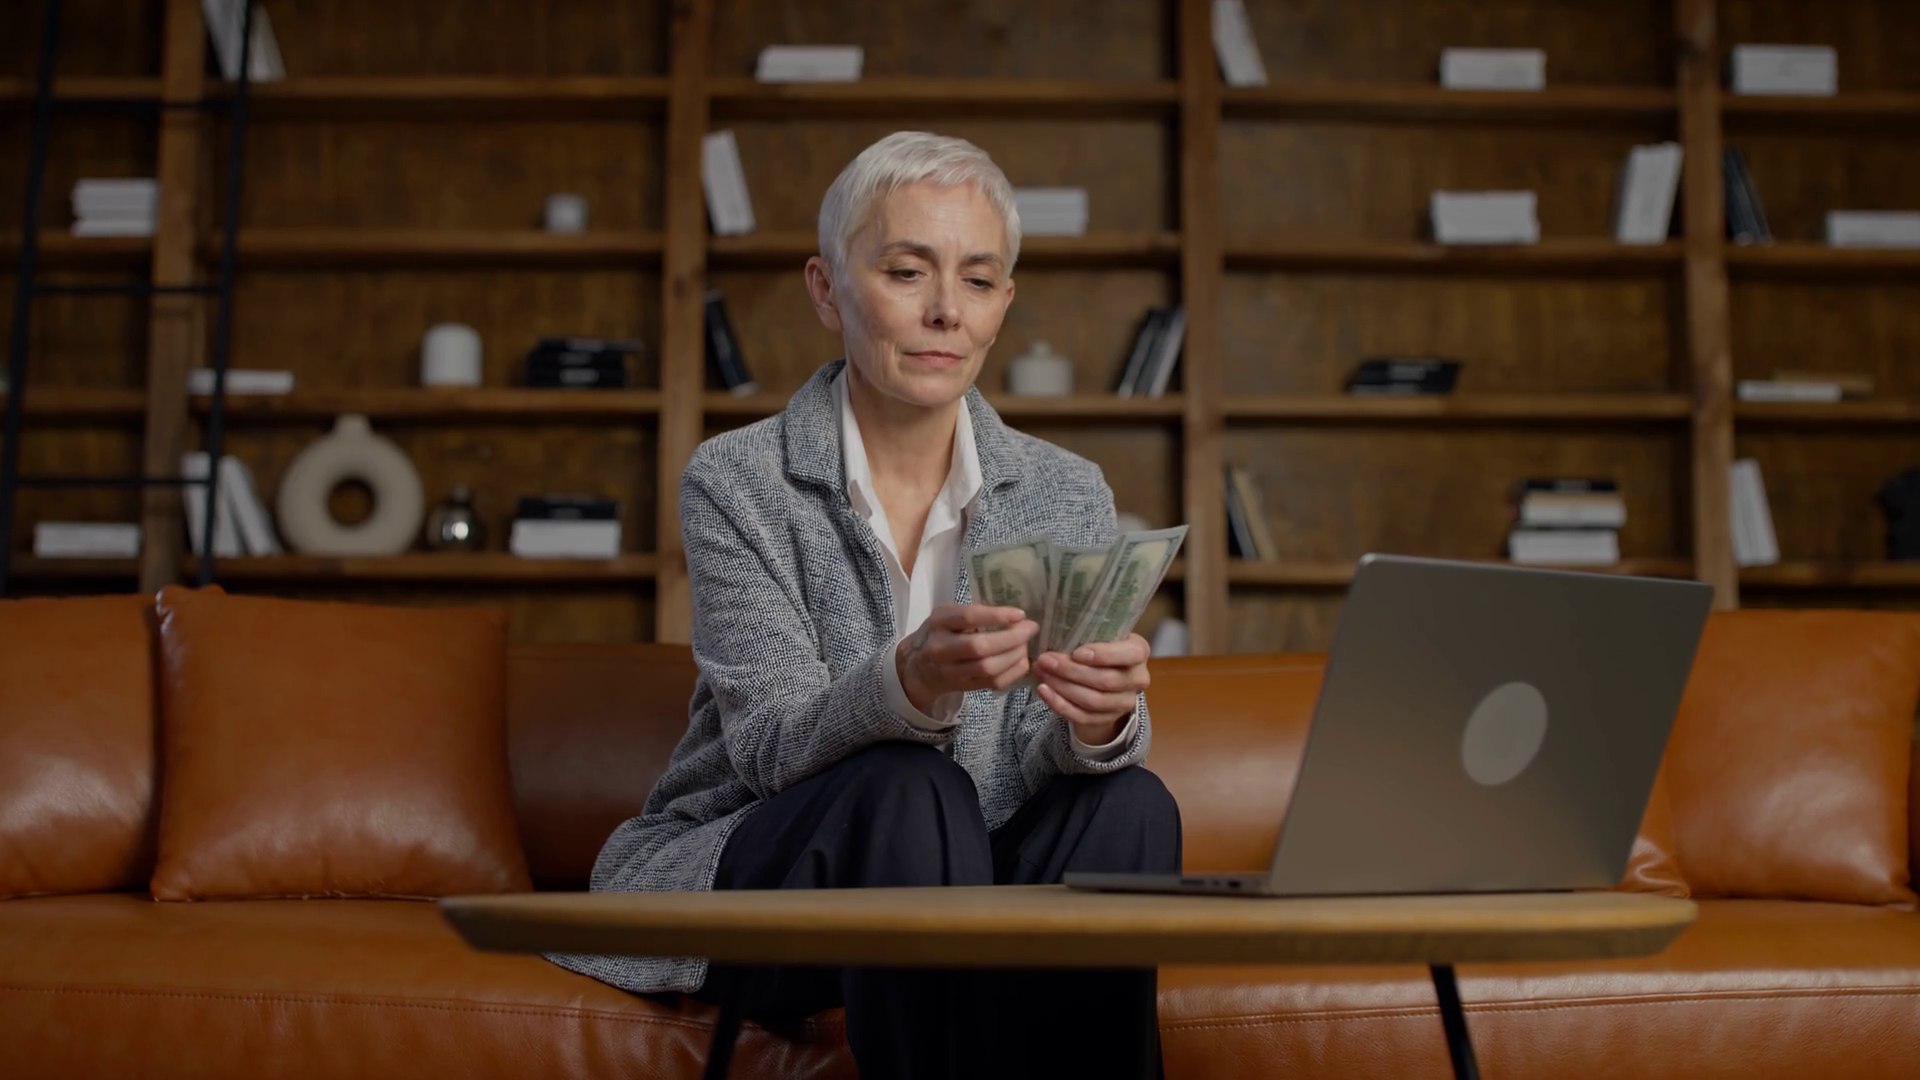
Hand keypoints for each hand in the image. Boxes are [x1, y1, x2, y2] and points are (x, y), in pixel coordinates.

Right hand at [897, 603, 1037, 713]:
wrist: (919, 667)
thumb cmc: (941, 633)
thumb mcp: (949, 615)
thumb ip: (975, 613)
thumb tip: (1015, 615)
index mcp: (939, 622)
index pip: (968, 617)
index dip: (997, 616)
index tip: (1020, 614)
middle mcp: (941, 648)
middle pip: (980, 647)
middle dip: (1011, 638)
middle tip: (1031, 629)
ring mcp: (951, 671)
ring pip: (988, 668)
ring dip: (1014, 656)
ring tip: (1026, 644)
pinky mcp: (964, 687)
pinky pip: (993, 683)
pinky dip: (1013, 672)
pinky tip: (1022, 660)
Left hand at [1033, 633, 1151, 746]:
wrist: (1105, 677)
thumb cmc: (1100, 647)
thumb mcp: (1101, 635)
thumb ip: (1087, 632)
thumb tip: (1054, 628)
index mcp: (1139, 651)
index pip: (1130, 654)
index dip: (1105, 655)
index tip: (1077, 653)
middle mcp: (1137, 679)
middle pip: (1105, 680)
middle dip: (1071, 671)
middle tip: (1045, 659)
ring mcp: (1124, 702)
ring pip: (1092, 701)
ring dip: (1062, 687)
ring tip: (1042, 673)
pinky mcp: (1107, 719)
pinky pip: (1082, 716)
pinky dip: (1060, 704)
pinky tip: (1044, 691)